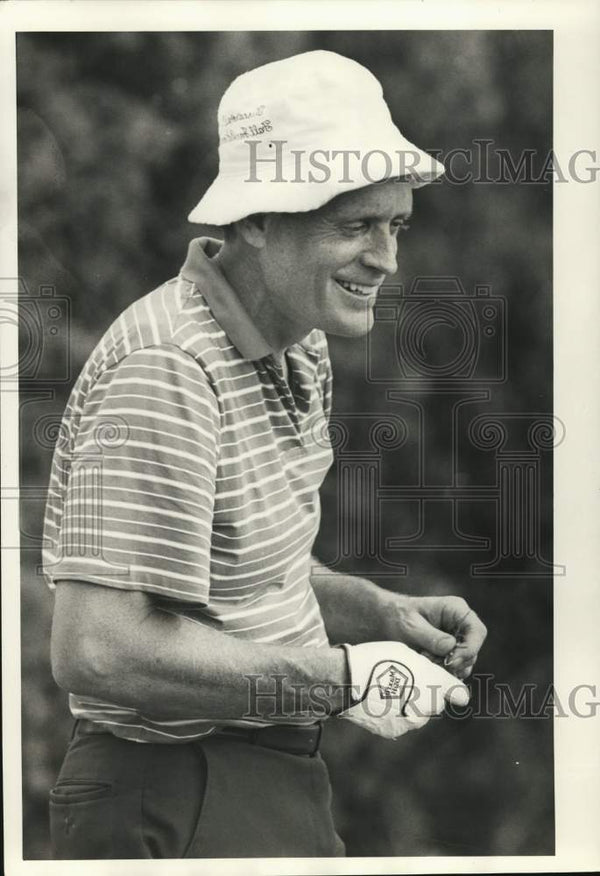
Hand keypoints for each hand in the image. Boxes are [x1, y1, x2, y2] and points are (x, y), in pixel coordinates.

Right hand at [338, 641, 469, 738]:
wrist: (350, 680)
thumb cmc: (378, 659)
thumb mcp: (407, 653)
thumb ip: (427, 668)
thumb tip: (441, 682)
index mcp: (435, 684)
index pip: (459, 693)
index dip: (453, 689)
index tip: (449, 687)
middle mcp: (429, 707)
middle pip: (436, 704)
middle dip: (427, 695)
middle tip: (406, 681)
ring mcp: (411, 721)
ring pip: (418, 714)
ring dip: (410, 706)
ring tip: (388, 690)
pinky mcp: (394, 731)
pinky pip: (400, 722)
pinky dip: (394, 714)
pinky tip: (380, 701)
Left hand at [384, 594, 486, 679]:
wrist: (385, 620)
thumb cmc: (397, 616)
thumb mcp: (410, 625)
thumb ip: (430, 636)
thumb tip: (451, 647)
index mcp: (455, 609)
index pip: (477, 631)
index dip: (470, 649)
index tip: (452, 661)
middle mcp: (460, 624)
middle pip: (473, 650)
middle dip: (456, 661)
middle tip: (433, 662)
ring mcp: (456, 639)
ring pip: (465, 662)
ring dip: (448, 668)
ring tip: (426, 661)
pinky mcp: (449, 652)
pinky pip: (455, 668)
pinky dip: (444, 672)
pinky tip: (428, 667)